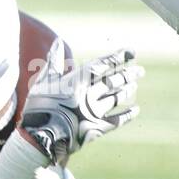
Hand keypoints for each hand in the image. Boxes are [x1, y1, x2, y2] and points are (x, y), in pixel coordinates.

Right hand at [21, 46, 139, 165]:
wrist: (40, 137)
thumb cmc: (38, 106)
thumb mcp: (44, 81)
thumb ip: (54, 61)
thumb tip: (58, 41)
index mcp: (77, 81)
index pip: (103, 65)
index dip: (118, 58)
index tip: (131, 52)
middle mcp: (89, 95)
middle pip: (114, 81)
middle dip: (128, 74)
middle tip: (140, 70)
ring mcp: (94, 112)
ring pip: (116, 98)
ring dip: (126, 91)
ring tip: (134, 85)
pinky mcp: (97, 128)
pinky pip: (117, 120)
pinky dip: (127, 115)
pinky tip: (135, 110)